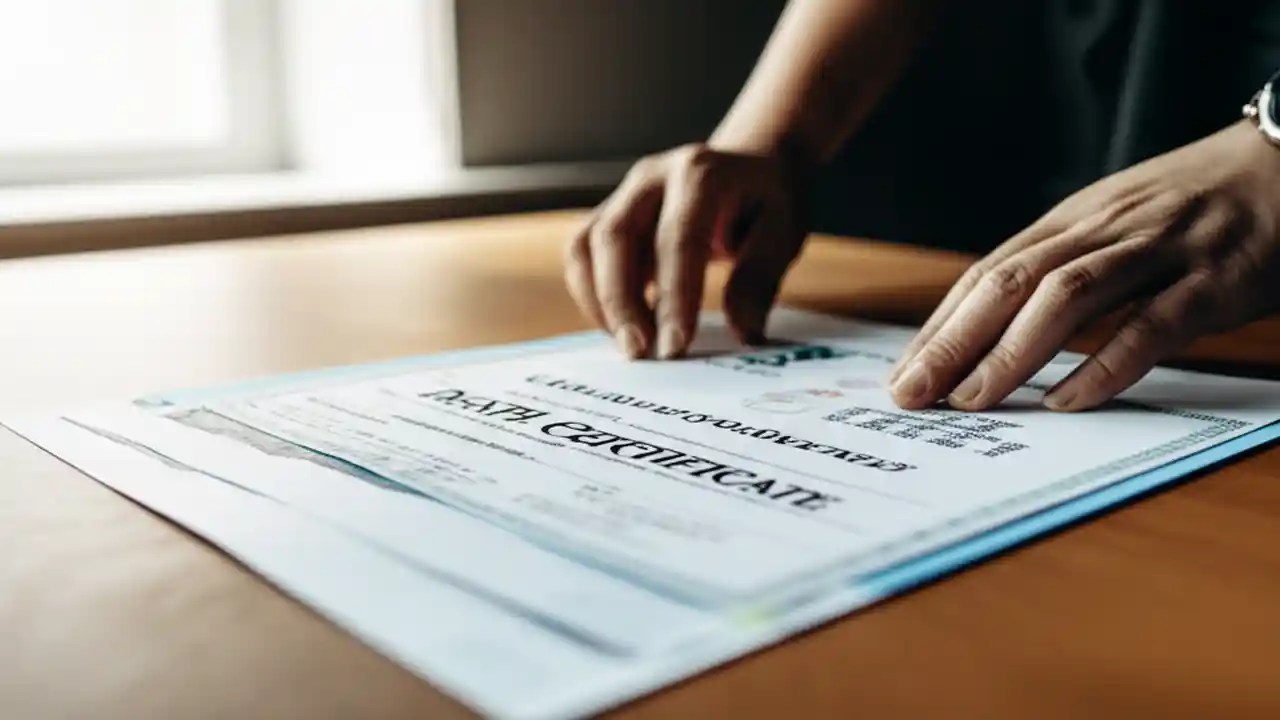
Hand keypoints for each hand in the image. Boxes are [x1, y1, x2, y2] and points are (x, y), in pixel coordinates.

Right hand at [564, 143, 809, 359]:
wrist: (746, 164)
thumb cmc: (764, 201)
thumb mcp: (782, 231)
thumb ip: (760, 278)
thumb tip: (744, 333)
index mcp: (701, 174)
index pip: (679, 237)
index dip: (674, 295)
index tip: (675, 345)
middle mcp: (653, 176)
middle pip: (615, 237)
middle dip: (621, 302)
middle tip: (640, 353)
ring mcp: (623, 193)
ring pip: (586, 246)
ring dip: (600, 302)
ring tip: (631, 343)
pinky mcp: (607, 214)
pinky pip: (582, 255)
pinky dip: (592, 295)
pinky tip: (622, 324)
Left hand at [889, 121, 1279, 411]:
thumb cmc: (1185, 206)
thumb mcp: (1108, 222)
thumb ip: (1055, 266)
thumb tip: (985, 328)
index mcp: (1070, 221)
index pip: (986, 274)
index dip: (940, 325)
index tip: (902, 373)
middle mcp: (1102, 230)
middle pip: (1009, 283)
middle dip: (953, 341)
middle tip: (912, 394)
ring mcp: (1158, 252)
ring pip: (1067, 298)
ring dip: (1011, 352)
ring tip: (973, 400)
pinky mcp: (1213, 281)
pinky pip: (1151, 324)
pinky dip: (1105, 364)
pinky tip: (1068, 399)